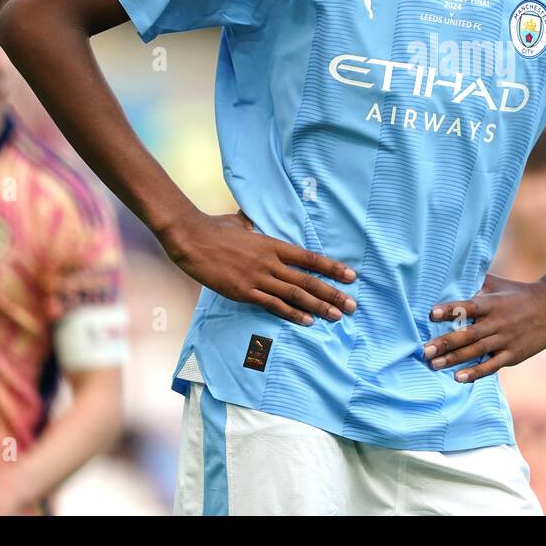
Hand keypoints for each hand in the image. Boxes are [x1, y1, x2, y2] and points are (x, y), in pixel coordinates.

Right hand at [160, 209, 356, 325]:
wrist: (192, 239)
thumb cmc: (216, 229)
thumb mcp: (241, 224)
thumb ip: (254, 228)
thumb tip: (254, 223)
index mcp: (273, 244)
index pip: (310, 258)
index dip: (332, 268)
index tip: (351, 276)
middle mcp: (271, 262)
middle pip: (308, 280)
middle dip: (333, 294)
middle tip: (352, 306)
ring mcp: (258, 278)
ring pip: (295, 295)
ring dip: (319, 306)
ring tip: (337, 316)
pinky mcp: (244, 291)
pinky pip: (274, 305)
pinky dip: (293, 314)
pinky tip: (307, 321)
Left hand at [422, 274, 545, 382]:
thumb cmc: (521, 294)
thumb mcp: (499, 284)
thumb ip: (477, 283)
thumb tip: (453, 274)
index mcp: (492, 303)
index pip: (467, 306)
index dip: (449, 310)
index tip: (431, 313)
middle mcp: (496, 322)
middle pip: (467, 333)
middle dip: (444, 343)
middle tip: (424, 350)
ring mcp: (505, 339)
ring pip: (476, 351)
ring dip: (454, 359)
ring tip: (433, 365)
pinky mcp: (513, 354)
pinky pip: (492, 365)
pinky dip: (475, 372)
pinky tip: (459, 378)